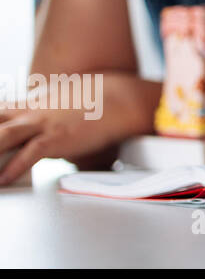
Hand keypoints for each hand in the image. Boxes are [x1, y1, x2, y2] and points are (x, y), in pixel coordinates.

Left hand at [0, 74, 158, 183]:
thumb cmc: (92, 103)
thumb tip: (30, 132)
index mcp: (27, 106)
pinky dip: (14, 168)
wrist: (119, 98)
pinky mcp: (58, 138)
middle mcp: (29, 113)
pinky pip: (31, 153)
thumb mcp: (57, 104)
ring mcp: (42, 124)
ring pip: (2, 137)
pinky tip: (3, 180)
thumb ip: (38, 118)